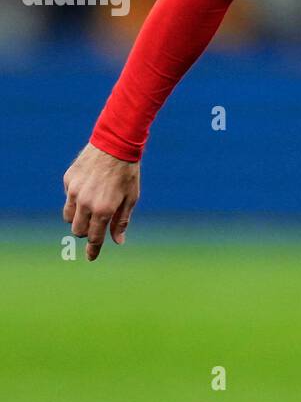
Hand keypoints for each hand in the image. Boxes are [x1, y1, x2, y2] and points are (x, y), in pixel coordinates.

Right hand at [62, 143, 140, 260]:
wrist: (115, 143)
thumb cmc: (127, 173)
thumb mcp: (130, 198)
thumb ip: (121, 221)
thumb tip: (117, 241)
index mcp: (103, 210)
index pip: (94, 237)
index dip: (93, 249)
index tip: (91, 257)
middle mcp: (85, 203)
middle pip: (78, 230)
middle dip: (86, 232)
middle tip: (95, 227)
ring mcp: (74, 191)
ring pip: (69, 216)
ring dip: (78, 218)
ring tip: (90, 210)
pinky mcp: (68, 180)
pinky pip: (69, 197)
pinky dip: (76, 199)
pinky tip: (88, 188)